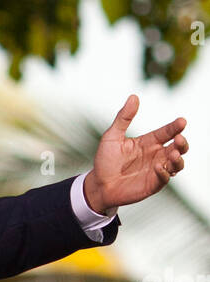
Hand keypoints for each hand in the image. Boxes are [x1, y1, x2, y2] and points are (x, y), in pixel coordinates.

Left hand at [83, 94, 187, 212]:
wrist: (98, 185)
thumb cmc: (105, 160)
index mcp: (148, 142)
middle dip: (182, 143)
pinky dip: (164, 173)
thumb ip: (123, 118)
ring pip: (176, 164)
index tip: (182, 121)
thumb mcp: (112, 136)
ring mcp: (156, 170)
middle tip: (179, 139)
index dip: (175, 127)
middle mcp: (155, 155)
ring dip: (178, 159)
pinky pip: (164, 179)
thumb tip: (134, 96)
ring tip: (172, 154)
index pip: (166, 132)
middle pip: (177, 148)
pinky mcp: (152, 184)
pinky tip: (158, 167)